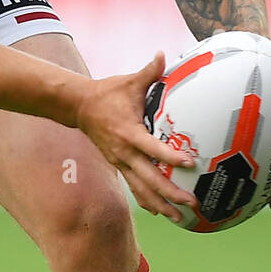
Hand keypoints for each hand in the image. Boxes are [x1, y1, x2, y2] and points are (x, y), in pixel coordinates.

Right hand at [77, 51, 198, 221]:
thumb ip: (150, 71)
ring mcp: (120, 162)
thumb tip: (163, 53)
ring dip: (161, 205)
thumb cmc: (108, 92)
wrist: (79, 107)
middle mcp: (124, 152)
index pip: (153, 148)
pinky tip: (162, 212)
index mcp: (129, 133)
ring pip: (142, 190)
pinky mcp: (119, 165)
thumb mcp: (129, 81)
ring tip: (180, 218)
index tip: (191, 164)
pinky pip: (135, 187)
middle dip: (170, 193)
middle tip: (191, 203)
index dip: (171, 157)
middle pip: (149, 179)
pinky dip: (148, 201)